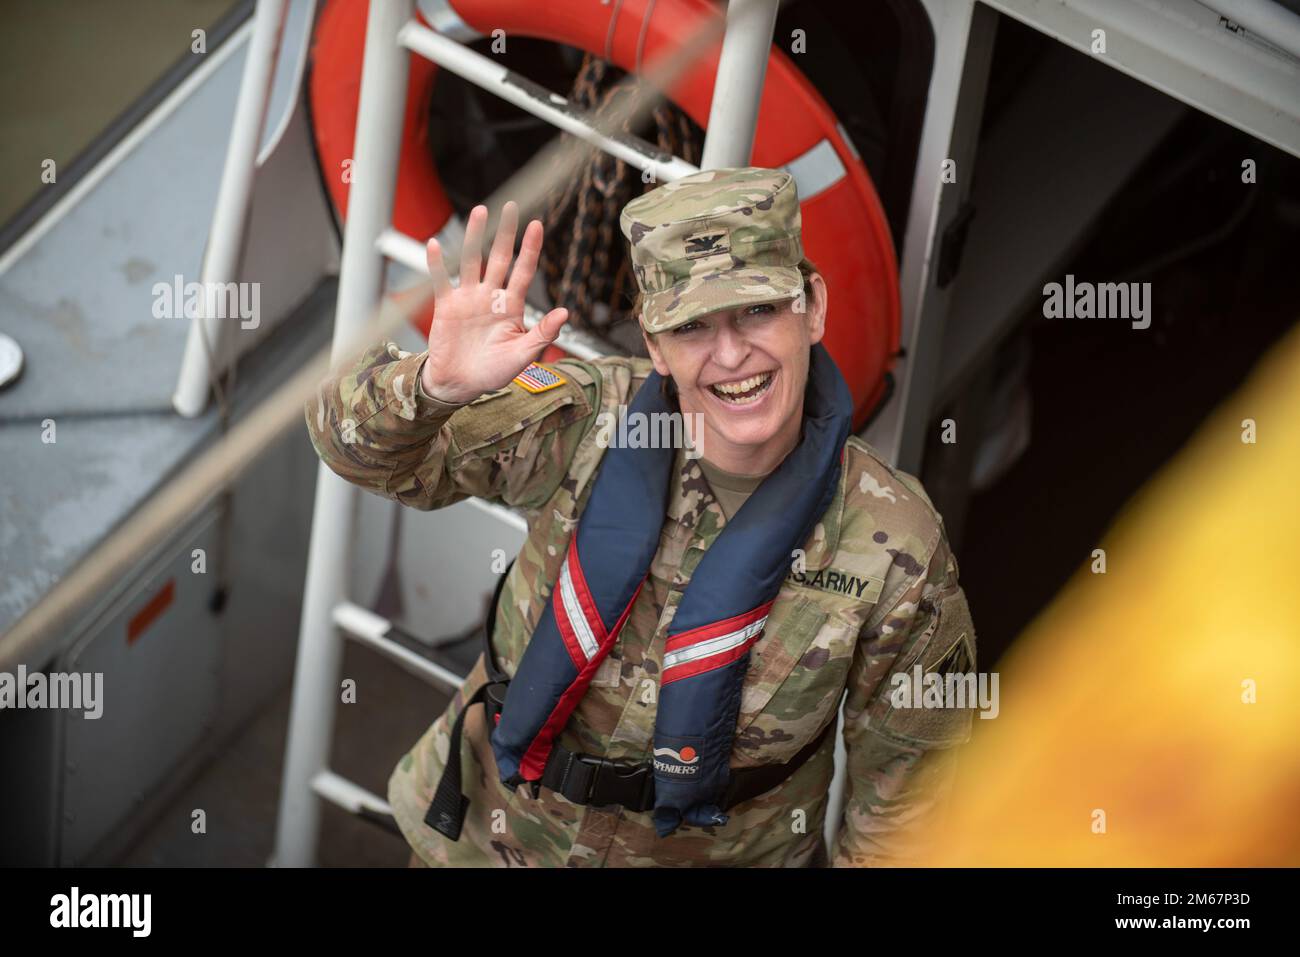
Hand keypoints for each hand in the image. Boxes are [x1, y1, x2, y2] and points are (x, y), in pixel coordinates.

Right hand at [420, 202, 569, 403]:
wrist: (461, 384)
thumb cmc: (494, 373)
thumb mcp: (523, 356)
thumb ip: (543, 334)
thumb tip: (564, 312)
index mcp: (511, 307)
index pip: (523, 271)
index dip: (530, 249)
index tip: (537, 225)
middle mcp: (490, 297)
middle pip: (498, 258)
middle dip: (505, 233)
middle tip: (511, 207)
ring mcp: (468, 299)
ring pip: (471, 261)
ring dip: (475, 237)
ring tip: (480, 212)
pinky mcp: (446, 306)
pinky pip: (441, 280)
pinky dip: (437, 264)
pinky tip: (435, 245)